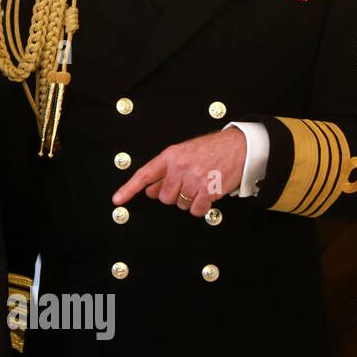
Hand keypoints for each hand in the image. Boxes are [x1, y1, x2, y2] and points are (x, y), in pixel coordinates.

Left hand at [112, 129, 244, 217]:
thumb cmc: (211, 149)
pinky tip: (206, 195)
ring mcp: (194, 180)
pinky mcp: (209, 191)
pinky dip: (200, 207)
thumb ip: (166, 169)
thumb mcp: (184, 152)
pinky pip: (195, 210)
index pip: (144, 174)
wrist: (239, 146)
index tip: (117, 200)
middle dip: (173, 194)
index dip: (129, 188)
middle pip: (163, 196)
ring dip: (188, 200)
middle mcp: (180, 168)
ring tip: (200, 184)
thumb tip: (149, 189)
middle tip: (186, 185)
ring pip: (179, 204)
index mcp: (170, 156)